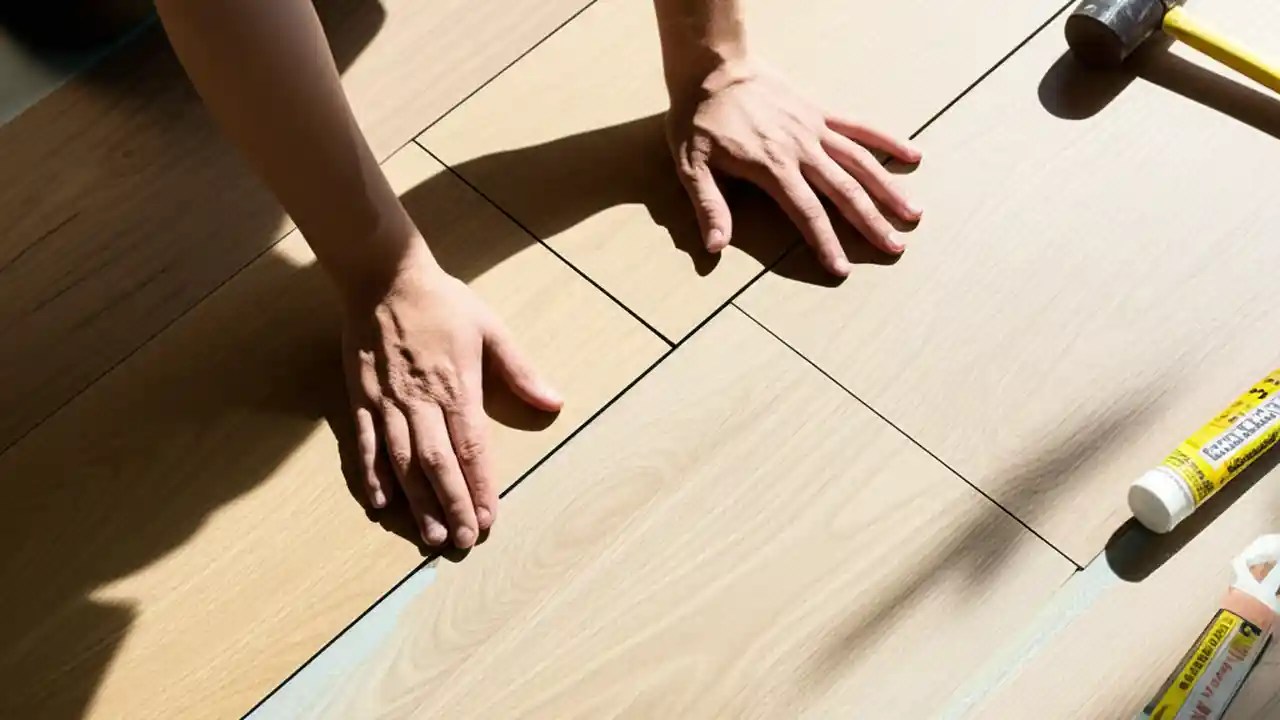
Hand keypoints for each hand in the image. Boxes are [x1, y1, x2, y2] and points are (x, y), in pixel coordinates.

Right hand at [341, 256, 562, 547]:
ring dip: (416, 501)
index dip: (479, 485)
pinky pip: (366, 445)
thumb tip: (555, 402)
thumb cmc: (442, 302)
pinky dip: (372, 476)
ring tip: (428, 534)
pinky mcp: (361, 399)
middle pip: (436, 463)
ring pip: (401, 462)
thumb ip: (521, 371)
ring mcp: (387, 402)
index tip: (489, 518)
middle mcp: (420, 401)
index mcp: (456, 386)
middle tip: (462, 541)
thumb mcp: (491, 329)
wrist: (384, 276)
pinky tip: (381, 504)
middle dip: (450, 504)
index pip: (471, 447)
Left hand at [665, 61, 922, 275]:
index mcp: (772, 167)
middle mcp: (801, 150)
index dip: (826, 242)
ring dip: (888, 189)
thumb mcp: (692, 166)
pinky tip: (912, 155)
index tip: (842, 269)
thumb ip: (709, 206)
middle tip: (895, 248)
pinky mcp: (819, 112)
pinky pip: (859, 128)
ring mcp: (814, 129)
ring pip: (860, 162)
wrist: (712, 68)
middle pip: (844, 191)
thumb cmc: (699, 120)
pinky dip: (887, 141)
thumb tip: (716, 246)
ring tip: (912, 214)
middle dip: (871, 222)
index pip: (807, 212)